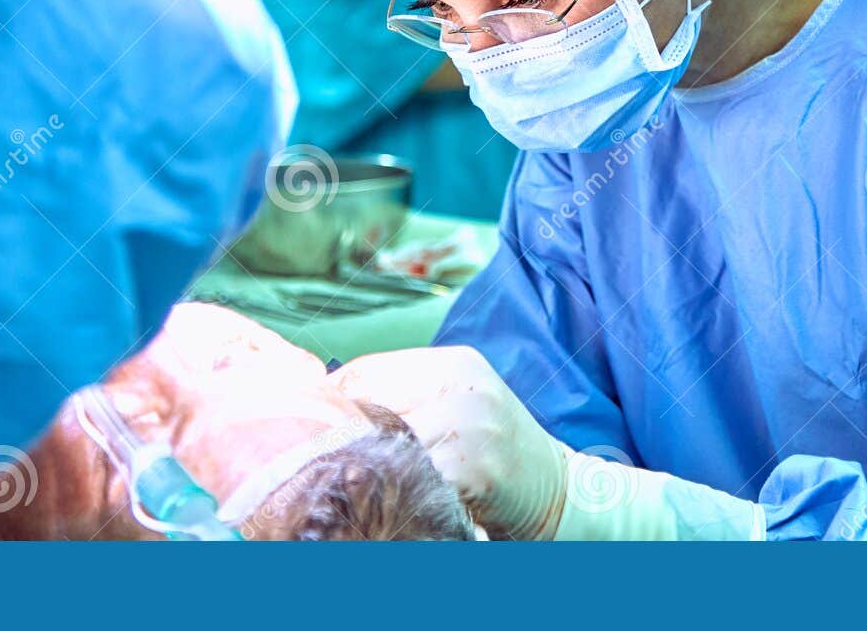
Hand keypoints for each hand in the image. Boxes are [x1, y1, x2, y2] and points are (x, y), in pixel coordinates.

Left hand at [329, 345, 567, 538]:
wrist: (558, 491)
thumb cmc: (496, 450)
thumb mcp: (458, 404)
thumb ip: (408, 396)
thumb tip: (327, 405)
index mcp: (454, 364)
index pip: (366, 370)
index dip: (332, 400)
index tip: (308, 425)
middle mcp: (462, 386)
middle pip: (369, 405)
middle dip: (342, 437)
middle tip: (322, 463)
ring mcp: (468, 425)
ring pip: (384, 445)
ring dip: (363, 469)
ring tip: (352, 484)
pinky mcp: (470, 468)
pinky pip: (409, 480)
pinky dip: (393, 493)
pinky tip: (389, 501)